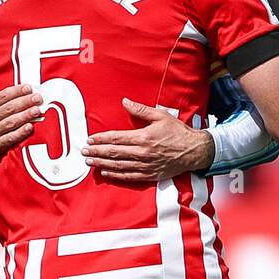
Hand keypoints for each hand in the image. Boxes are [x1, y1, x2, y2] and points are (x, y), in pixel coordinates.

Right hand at [0, 68, 43, 162]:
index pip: (3, 96)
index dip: (16, 91)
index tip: (29, 88)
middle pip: (9, 108)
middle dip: (25, 102)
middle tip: (38, 98)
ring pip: (11, 122)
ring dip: (25, 116)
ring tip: (37, 110)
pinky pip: (10, 138)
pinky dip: (20, 133)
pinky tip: (30, 127)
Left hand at [80, 99, 214, 181]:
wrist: (194, 151)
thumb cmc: (178, 132)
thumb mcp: (160, 116)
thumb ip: (140, 110)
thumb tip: (125, 102)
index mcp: (143, 137)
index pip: (116, 139)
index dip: (101, 139)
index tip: (90, 140)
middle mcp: (142, 153)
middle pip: (114, 153)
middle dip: (96, 152)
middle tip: (84, 153)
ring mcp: (145, 166)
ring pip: (118, 166)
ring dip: (102, 164)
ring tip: (90, 162)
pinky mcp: (150, 175)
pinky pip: (129, 176)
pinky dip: (116, 175)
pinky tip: (106, 173)